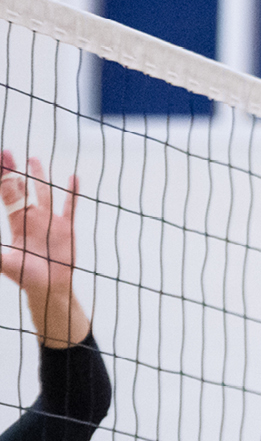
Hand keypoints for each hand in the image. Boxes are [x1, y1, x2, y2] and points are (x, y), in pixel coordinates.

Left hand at [0, 152, 87, 347]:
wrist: (48, 288)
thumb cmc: (24, 276)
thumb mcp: (2, 260)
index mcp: (15, 222)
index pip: (5, 193)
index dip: (0, 177)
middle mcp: (31, 217)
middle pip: (21, 188)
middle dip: (13, 171)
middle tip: (7, 152)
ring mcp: (50, 221)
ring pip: (43, 192)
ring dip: (39, 176)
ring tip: (33, 158)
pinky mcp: (67, 227)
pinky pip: (70, 206)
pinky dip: (72, 192)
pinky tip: (73, 178)